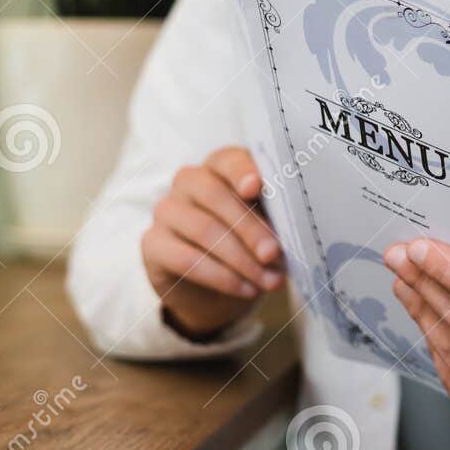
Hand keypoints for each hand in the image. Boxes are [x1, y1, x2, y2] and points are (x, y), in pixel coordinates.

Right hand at [141, 146, 283, 338]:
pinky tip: (247, 289)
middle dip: (250, 227)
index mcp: (220, 166)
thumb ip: (275, 214)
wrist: (221, 286)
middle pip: (215, 196)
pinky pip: (186, 259)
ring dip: (241, 259)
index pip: (228, 159)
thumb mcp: (267, 224)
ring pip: (203, 230)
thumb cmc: (251, 242)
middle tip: (274, 253)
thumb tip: (297, 224)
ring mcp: (166, 210)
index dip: (242, 171)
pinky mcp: (152, 244)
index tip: (256, 187)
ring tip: (270, 280)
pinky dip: (222, 277)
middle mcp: (189, 181)